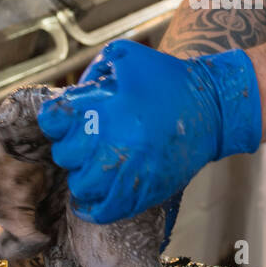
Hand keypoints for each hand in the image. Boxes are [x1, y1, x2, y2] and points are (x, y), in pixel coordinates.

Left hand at [37, 38, 261, 223]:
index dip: (56, 119)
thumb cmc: (167, 78)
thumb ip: (92, 71)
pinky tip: (93, 199)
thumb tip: (72, 96)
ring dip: (83, 176)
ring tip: (95, 166)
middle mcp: (114, 140)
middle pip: (65, 156)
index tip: (68, 119)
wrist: (212, 108)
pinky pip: (105, 210)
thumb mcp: (126, 56)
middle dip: (72, 147)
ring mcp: (129, 170)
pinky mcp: (145, 191)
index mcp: (105, 106)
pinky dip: (93, 208)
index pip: (53, 121)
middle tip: (87, 142)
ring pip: (82, 186)